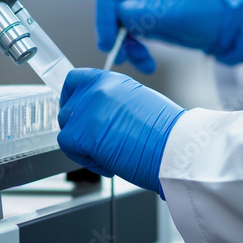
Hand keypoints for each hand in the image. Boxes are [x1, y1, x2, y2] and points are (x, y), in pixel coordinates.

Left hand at [58, 69, 184, 196]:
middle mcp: (96, 90)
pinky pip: (69, 147)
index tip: (74, 113)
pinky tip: (109, 162)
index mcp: (110, 80)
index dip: (70, 99)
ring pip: (67, 130)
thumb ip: (111, 102)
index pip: (74, 81)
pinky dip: (86, 160)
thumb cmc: (166, 131)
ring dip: (83, 146)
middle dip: (79, 130)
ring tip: (110, 153)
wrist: (175, 146)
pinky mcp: (80, 133)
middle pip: (67, 110)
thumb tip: (98, 114)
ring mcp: (86, 110)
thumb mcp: (136, 102)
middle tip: (99, 143)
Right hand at [96, 0, 242, 72]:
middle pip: (111, 11)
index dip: (103, 18)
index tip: (107, 41)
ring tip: (143, 63)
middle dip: (116, 36)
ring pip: (121, 28)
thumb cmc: (199, 10)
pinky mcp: (149, 22)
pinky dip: (138, 52)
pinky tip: (149, 65)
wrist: (227, 26)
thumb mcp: (160, 11)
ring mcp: (143, 4)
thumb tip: (115, 19)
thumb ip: (132, 13)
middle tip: (120, 56)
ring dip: (129, 48)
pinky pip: (133, 37)